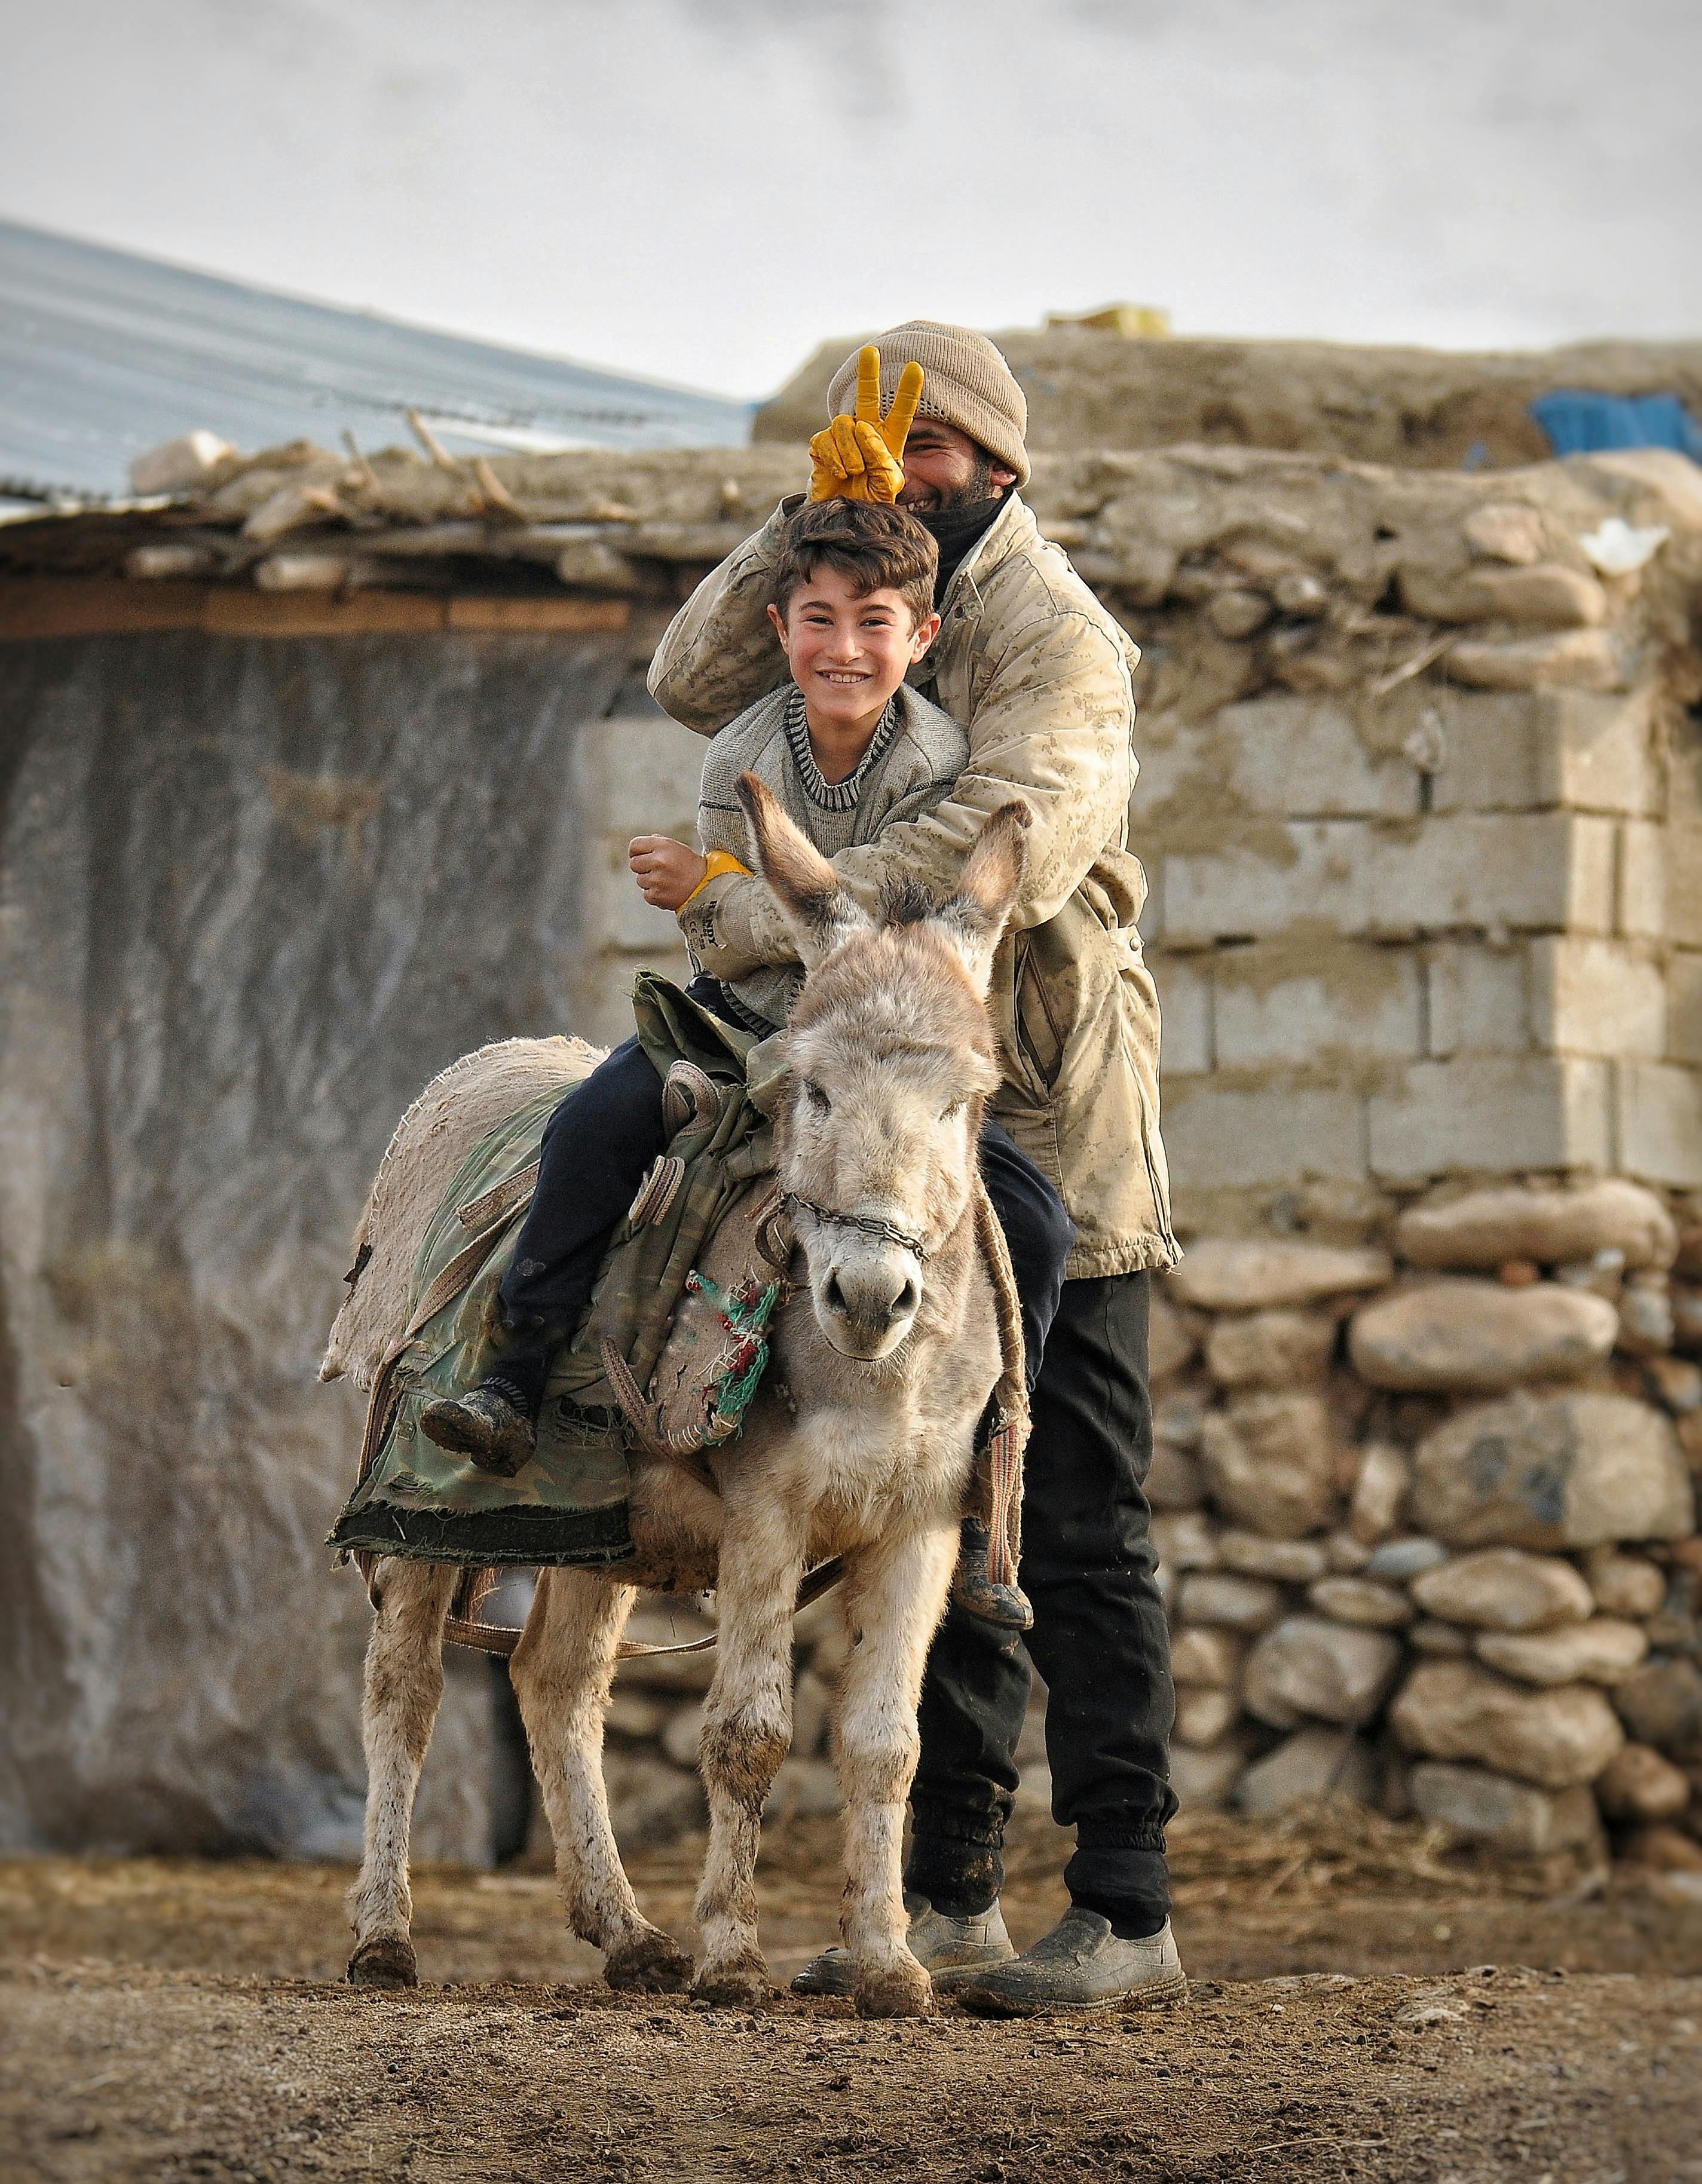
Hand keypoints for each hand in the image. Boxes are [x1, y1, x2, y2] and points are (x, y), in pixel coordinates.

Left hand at [629, 835, 706, 911]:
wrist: (707, 887)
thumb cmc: (690, 866)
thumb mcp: (676, 847)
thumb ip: (657, 844)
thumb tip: (637, 848)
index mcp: (663, 846)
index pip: (634, 846)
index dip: (635, 851)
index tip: (641, 856)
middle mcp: (659, 861)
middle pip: (634, 864)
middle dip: (643, 867)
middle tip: (657, 870)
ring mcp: (657, 880)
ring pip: (640, 880)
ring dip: (650, 882)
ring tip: (667, 881)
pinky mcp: (657, 896)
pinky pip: (646, 894)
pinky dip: (655, 894)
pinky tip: (668, 890)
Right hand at [808, 345, 923, 503]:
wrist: (843, 518)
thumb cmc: (869, 501)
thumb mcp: (888, 485)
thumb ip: (882, 459)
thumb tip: (864, 428)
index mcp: (888, 442)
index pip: (901, 414)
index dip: (908, 392)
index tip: (916, 368)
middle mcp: (865, 433)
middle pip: (867, 398)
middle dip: (868, 374)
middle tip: (870, 351)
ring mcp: (842, 437)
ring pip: (846, 424)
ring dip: (852, 451)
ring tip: (855, 472)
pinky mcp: (822, 444)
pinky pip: (826, 439)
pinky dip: (834, 458)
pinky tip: (839, 473)